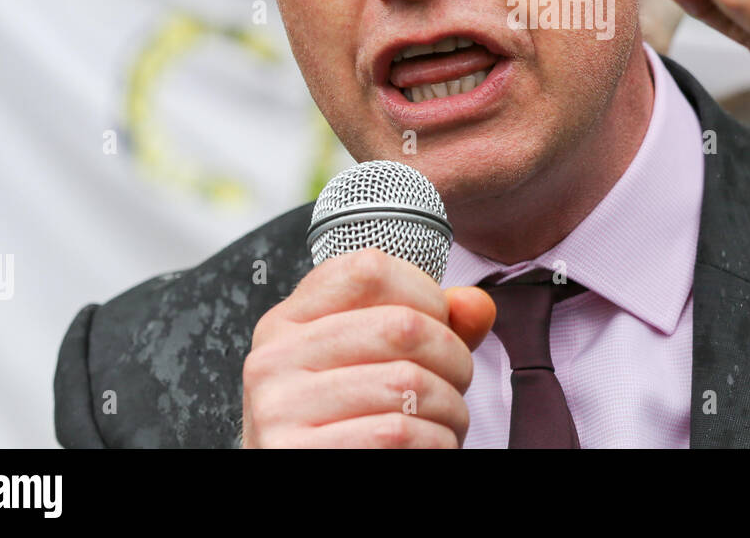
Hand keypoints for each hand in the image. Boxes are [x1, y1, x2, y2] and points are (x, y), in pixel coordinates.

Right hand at [241, 248, 495, 447]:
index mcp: (289, 321)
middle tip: (457, 379)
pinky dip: (435, 440)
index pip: (368, 269)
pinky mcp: (296, 452)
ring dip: (450, 406)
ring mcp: (279, 407)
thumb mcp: (377, 360)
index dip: (424, 292)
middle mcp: (274, 358)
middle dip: (453, 355)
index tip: (439, 321)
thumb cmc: (347, 420)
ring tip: (447, 417)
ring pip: (407, 383)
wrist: (305, 481)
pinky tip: (429, 442)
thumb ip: (430, 324)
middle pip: (399, 325)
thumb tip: (475, 305)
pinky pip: (398, 433)